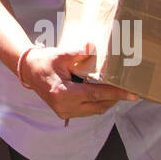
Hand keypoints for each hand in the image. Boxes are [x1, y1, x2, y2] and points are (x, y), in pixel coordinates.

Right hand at [19, 42, 138, 119]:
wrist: (27, 70)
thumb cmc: (43, 61)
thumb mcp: (60, 54)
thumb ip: (78, 52)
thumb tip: (94, 47)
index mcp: (65, 93)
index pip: (97, 95)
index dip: (116, 94)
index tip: (133, 95)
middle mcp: (65, 106)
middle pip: (98, 106)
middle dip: (114, 99)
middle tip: (128, 91)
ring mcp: (64, 111)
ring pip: (93, 111)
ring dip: (105, 102)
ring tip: (115, 92)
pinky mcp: (63, 112)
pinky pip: (85, 111)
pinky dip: (95, 103)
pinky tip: (99, 94)